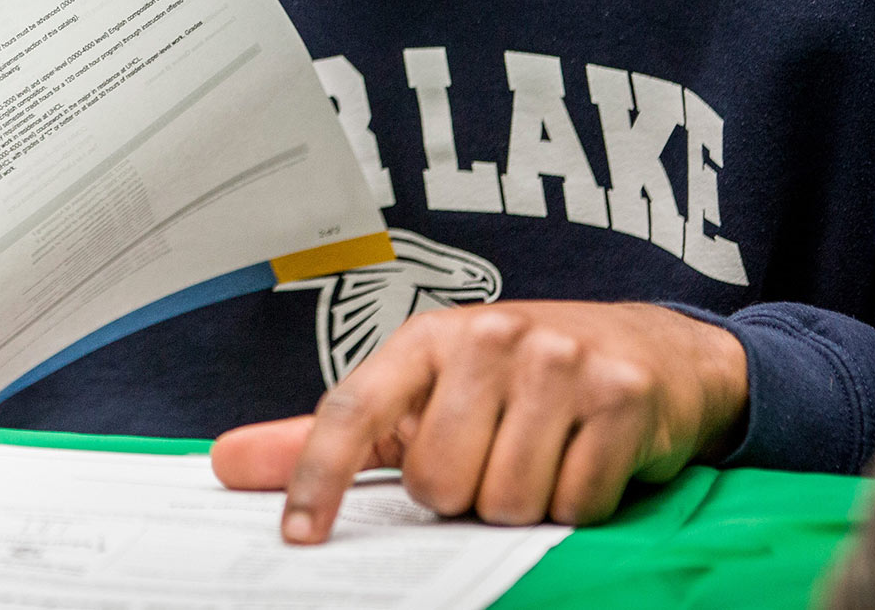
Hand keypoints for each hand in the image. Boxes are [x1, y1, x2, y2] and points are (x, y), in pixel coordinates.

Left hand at [212, 301, 746, 541]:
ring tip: (536, 458)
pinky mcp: (620, 397)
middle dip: (459, 496)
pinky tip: (582, 461)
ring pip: (505, 500)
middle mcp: (489, 337)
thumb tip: (224, 462)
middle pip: (436, 481)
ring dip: (519, 505)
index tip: (299, 536)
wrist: (650, 349)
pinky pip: (574, 504)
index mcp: (425, 339)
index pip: (352, 411)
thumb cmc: (516, 379)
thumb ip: (331, 436)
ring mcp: (557, 363)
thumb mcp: (422, 392)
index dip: (317, 475)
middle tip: (486, 462)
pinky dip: (576, 504)